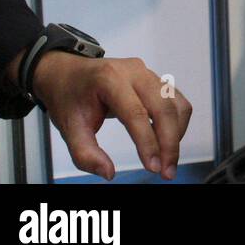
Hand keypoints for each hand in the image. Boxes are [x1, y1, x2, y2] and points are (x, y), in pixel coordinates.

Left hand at [31, 53, 192, 180]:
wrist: (68, 73)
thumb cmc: (69, 97)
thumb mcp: (68, 128)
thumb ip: (85, 153)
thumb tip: (108, 173)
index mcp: (109, 79)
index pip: (136, 113)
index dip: (148, 142)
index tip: (153, 168)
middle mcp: (134, 72)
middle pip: (164, 108)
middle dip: (170, 142)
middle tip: (167, 171)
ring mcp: (148, 73)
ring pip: (176, 104)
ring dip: (176, 134)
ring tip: (167, 159)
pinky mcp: (156, 80)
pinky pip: (176, 101)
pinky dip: (177, 123)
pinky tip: (167, 141)